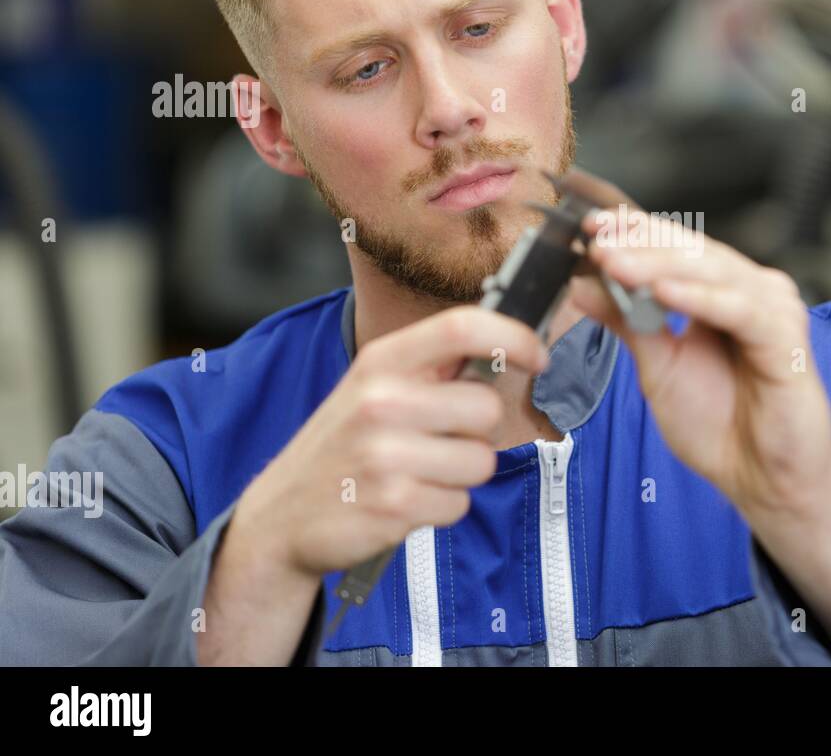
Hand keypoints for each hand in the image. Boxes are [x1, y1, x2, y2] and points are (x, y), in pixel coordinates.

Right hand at [237, 306, 549, 578]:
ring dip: (459, 475)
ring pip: (480, 461)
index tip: (538, 355)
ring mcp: (384, 453)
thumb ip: (432, 367)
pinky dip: (440, 508)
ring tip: (416, 472)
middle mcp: (381, 400)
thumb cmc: (344, 446)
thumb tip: (510, 345)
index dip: (513, 337)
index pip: (462, 326)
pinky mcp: (392, 504)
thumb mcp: (372, 387)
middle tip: (438, 441)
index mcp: (381, 361)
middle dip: (477, 431)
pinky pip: (459, 504)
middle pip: (487, 408)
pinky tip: (404, 501)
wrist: (280, 515)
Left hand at [566, 176, 830, 520]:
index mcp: (722, 292)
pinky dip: (700, 298)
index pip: (675, 248)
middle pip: (691, 252)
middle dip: (639, 244)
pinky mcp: (787, 338)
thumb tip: (583, 285)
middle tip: (595, 239)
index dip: (633, 233)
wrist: (765, 482)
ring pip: (712, 272)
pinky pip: (740, 310)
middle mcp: (751, 291)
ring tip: (614, 261)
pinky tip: (663, 292)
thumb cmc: (721, 426)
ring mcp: (773, 310)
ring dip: (659, 264)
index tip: (588, 226)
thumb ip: (627, 322)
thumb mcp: (659, 366)